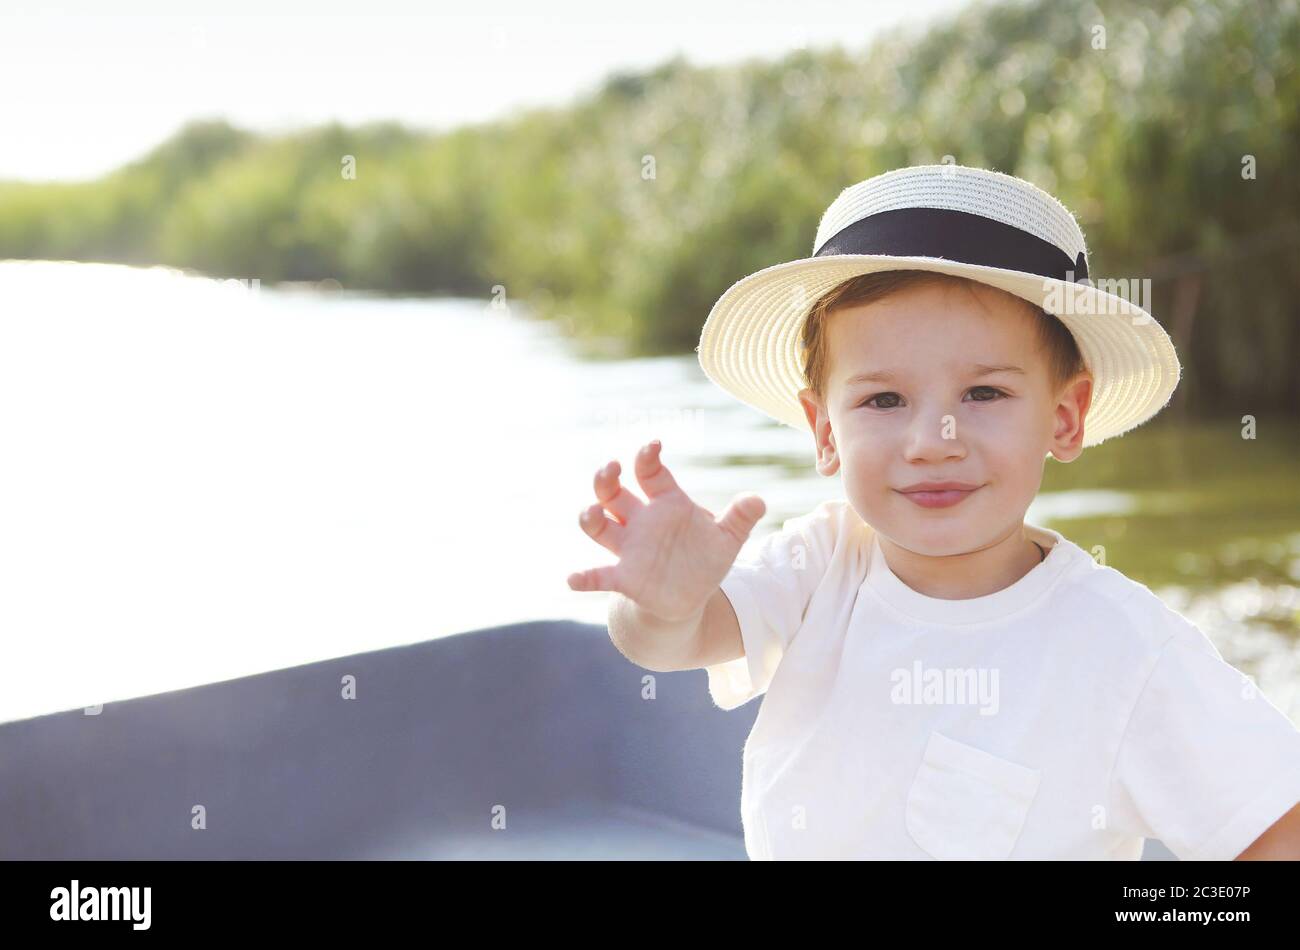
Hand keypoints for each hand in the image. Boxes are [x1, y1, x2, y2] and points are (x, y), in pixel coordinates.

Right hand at [567, 440, 766, 622]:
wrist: (690, 596)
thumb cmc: (705, 558)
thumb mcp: (728, 538)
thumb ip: (740, 517)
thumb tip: (758, 500)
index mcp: (666, 503)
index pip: (650, 472)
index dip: (647, 457)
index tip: (653, 446)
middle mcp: (640, 520)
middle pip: (612, 492)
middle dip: (607, 478)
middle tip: (612, 467)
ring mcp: (628, 548)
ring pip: (599, 526)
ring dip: (591, 517)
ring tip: (592, 511)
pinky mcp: (623, 577)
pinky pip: (598, 575)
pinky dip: (584, 578)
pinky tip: (573, 580)